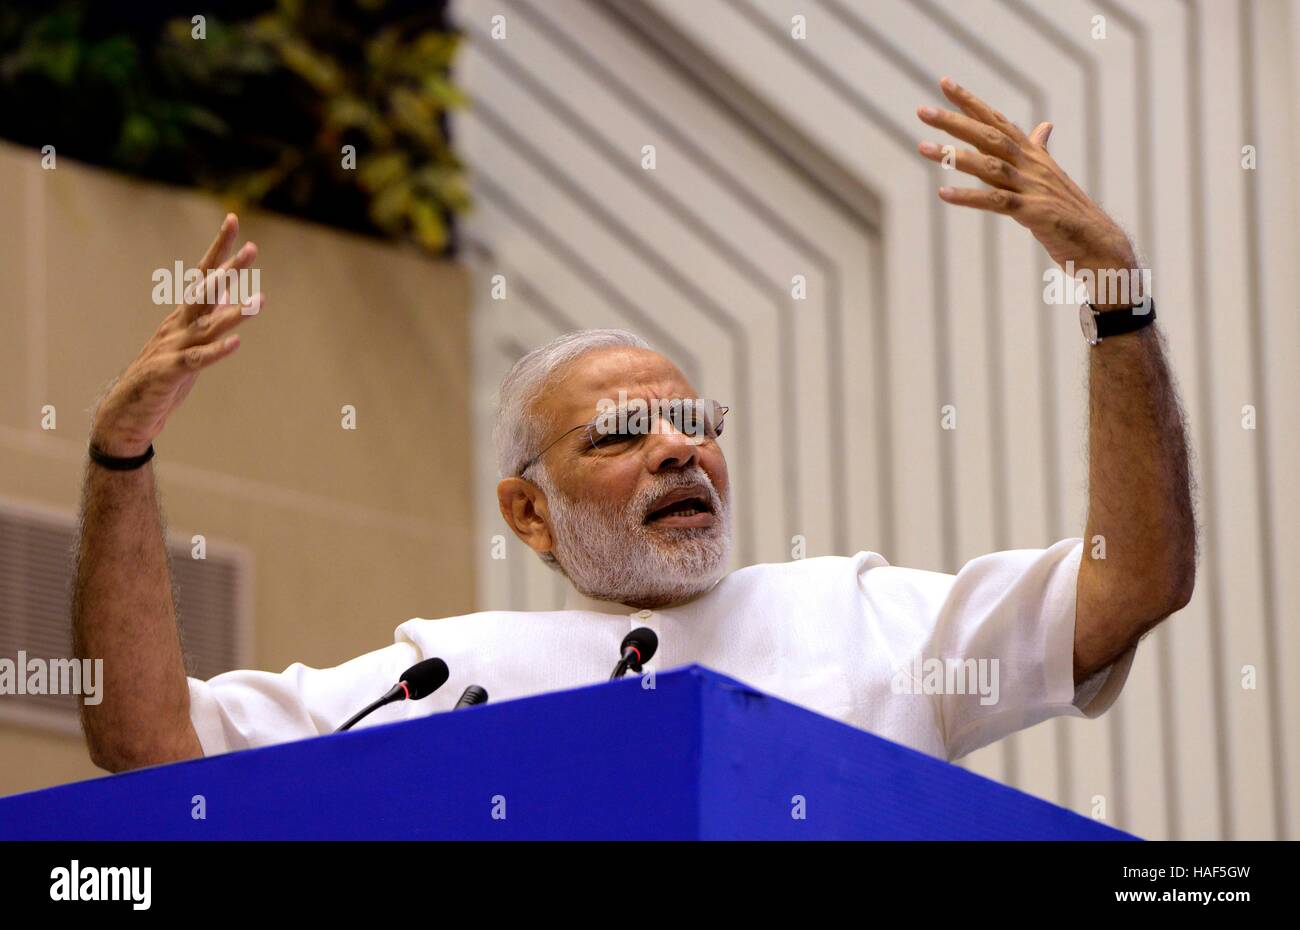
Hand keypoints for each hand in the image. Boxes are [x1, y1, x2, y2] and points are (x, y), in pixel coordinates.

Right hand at [90, 214, 262, 457]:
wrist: (126, 413)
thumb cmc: (162, 376)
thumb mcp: (190, 343)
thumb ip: (208, 319)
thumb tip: (229, 296)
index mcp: (183, 317)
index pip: (203, 276)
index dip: (219, 250)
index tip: (234, 221)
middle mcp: (178, 326)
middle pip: (204, 292)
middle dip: (229, 271)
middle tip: (253, 250)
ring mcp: (172, 347)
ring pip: (207, 326)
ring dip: (234, 314)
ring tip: (261, 302)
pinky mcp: (169, 373)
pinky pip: (196, 360)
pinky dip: (216, 351)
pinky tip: (237, 344)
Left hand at [916, 77, 1137, 291]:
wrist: (1099, 240)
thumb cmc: (1070, 210)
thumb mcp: (1051, 174)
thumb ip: (1041, 149)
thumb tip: (1044, 126)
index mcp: (1033, 154)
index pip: (997, 120)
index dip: (971, 102)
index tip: (944, 83)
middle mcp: (1031, 164)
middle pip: (988, 135)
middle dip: (954, 121)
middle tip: (922, 110)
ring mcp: (1032, 187)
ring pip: (988, 165)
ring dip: (953, 156)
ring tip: (922, 147)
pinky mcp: (1033, 212)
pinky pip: (996, 202)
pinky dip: (969, 197)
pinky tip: (944, 193)